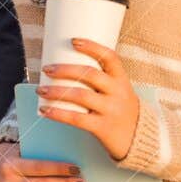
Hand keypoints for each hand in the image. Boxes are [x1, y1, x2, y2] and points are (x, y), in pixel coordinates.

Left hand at [37, 38, 138, 159]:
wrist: (140, 140)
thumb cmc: (120, 111)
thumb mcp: (118, 92)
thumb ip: (99, 82)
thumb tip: (63, 70)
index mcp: (121, 80)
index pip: (110, 57)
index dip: (92, 47)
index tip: (73, 41)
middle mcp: (118, 92)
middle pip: (89, 74)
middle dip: (64, 69)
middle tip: (46, 69)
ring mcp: (111, 110)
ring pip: (80, 95)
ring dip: (56, 91)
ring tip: (40, 90)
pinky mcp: (103, 127)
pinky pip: (76, 118)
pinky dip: (57, 113)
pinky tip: (44, 110)